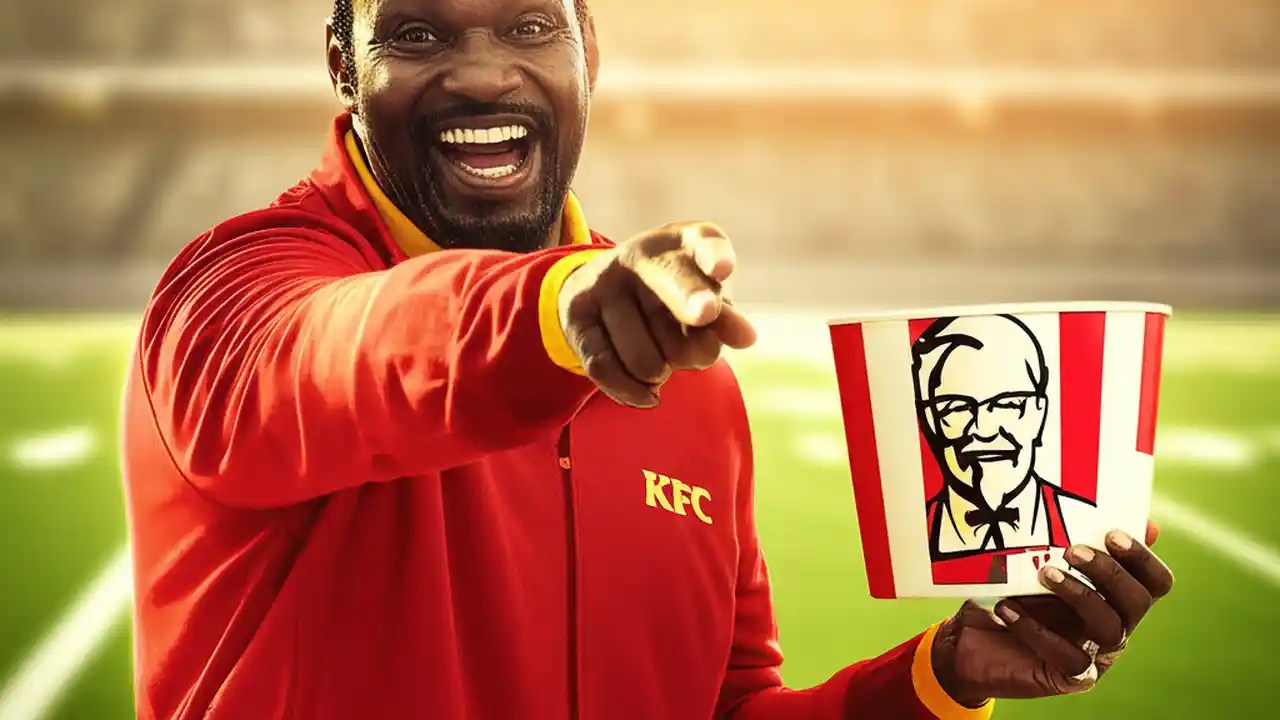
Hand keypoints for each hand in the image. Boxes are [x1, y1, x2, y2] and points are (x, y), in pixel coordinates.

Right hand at [557, 221, 757, 407]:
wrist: (605, 286)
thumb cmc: (673, 296)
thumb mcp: (703, 299)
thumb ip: (726, 319)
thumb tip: (746, 338)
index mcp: (684, 241)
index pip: (705, 243)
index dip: (716, 256)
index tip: (724, 268)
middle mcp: (641, 254)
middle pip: (671, 281)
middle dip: (690, 299)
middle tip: (705, 315)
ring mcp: (605, 281)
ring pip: (646, 354)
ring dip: (664, 372)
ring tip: (665, 361)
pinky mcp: (577, 313)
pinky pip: (606, 368)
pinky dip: (632, 392)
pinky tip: (649, 396)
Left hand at [932, 521, 1174, 705]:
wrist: (971, 643)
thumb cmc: (1012, 594)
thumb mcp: (1034, 563)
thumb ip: (1067, 540)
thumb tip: (1107, 514)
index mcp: (1115, 597)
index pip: (1154, 582)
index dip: (1142, 559)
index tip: (1111, 533)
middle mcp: (1114, 626)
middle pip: (1137, 603)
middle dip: (1109, 573)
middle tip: (1071, 550)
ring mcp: (1095, 654)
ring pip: (1110, 629)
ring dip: (1079, 595)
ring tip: (1044, 573)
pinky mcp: (1069, 677)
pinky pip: (1069, 659)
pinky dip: (1037, 631)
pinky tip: (1007, 609)